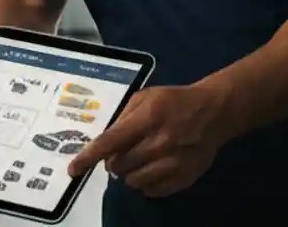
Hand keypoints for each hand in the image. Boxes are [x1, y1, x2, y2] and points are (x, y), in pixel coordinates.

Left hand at [66, 84, 230, 198]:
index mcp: (147, 119)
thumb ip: (124, 116)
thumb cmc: (175, 101)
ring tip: (140, 160)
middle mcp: (159, 143)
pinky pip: (152, 191)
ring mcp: (173, 164)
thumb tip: (104, 140)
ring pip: (133, 182)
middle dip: (114, 161)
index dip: (88, 157)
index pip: (109, 143)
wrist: (215, 112)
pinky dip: (147, 183)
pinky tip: (154, 168)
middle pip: (118, 166)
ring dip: (130, 174)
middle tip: (124, 151)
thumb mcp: (147, 97)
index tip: (73, 169)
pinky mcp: (184, 178)